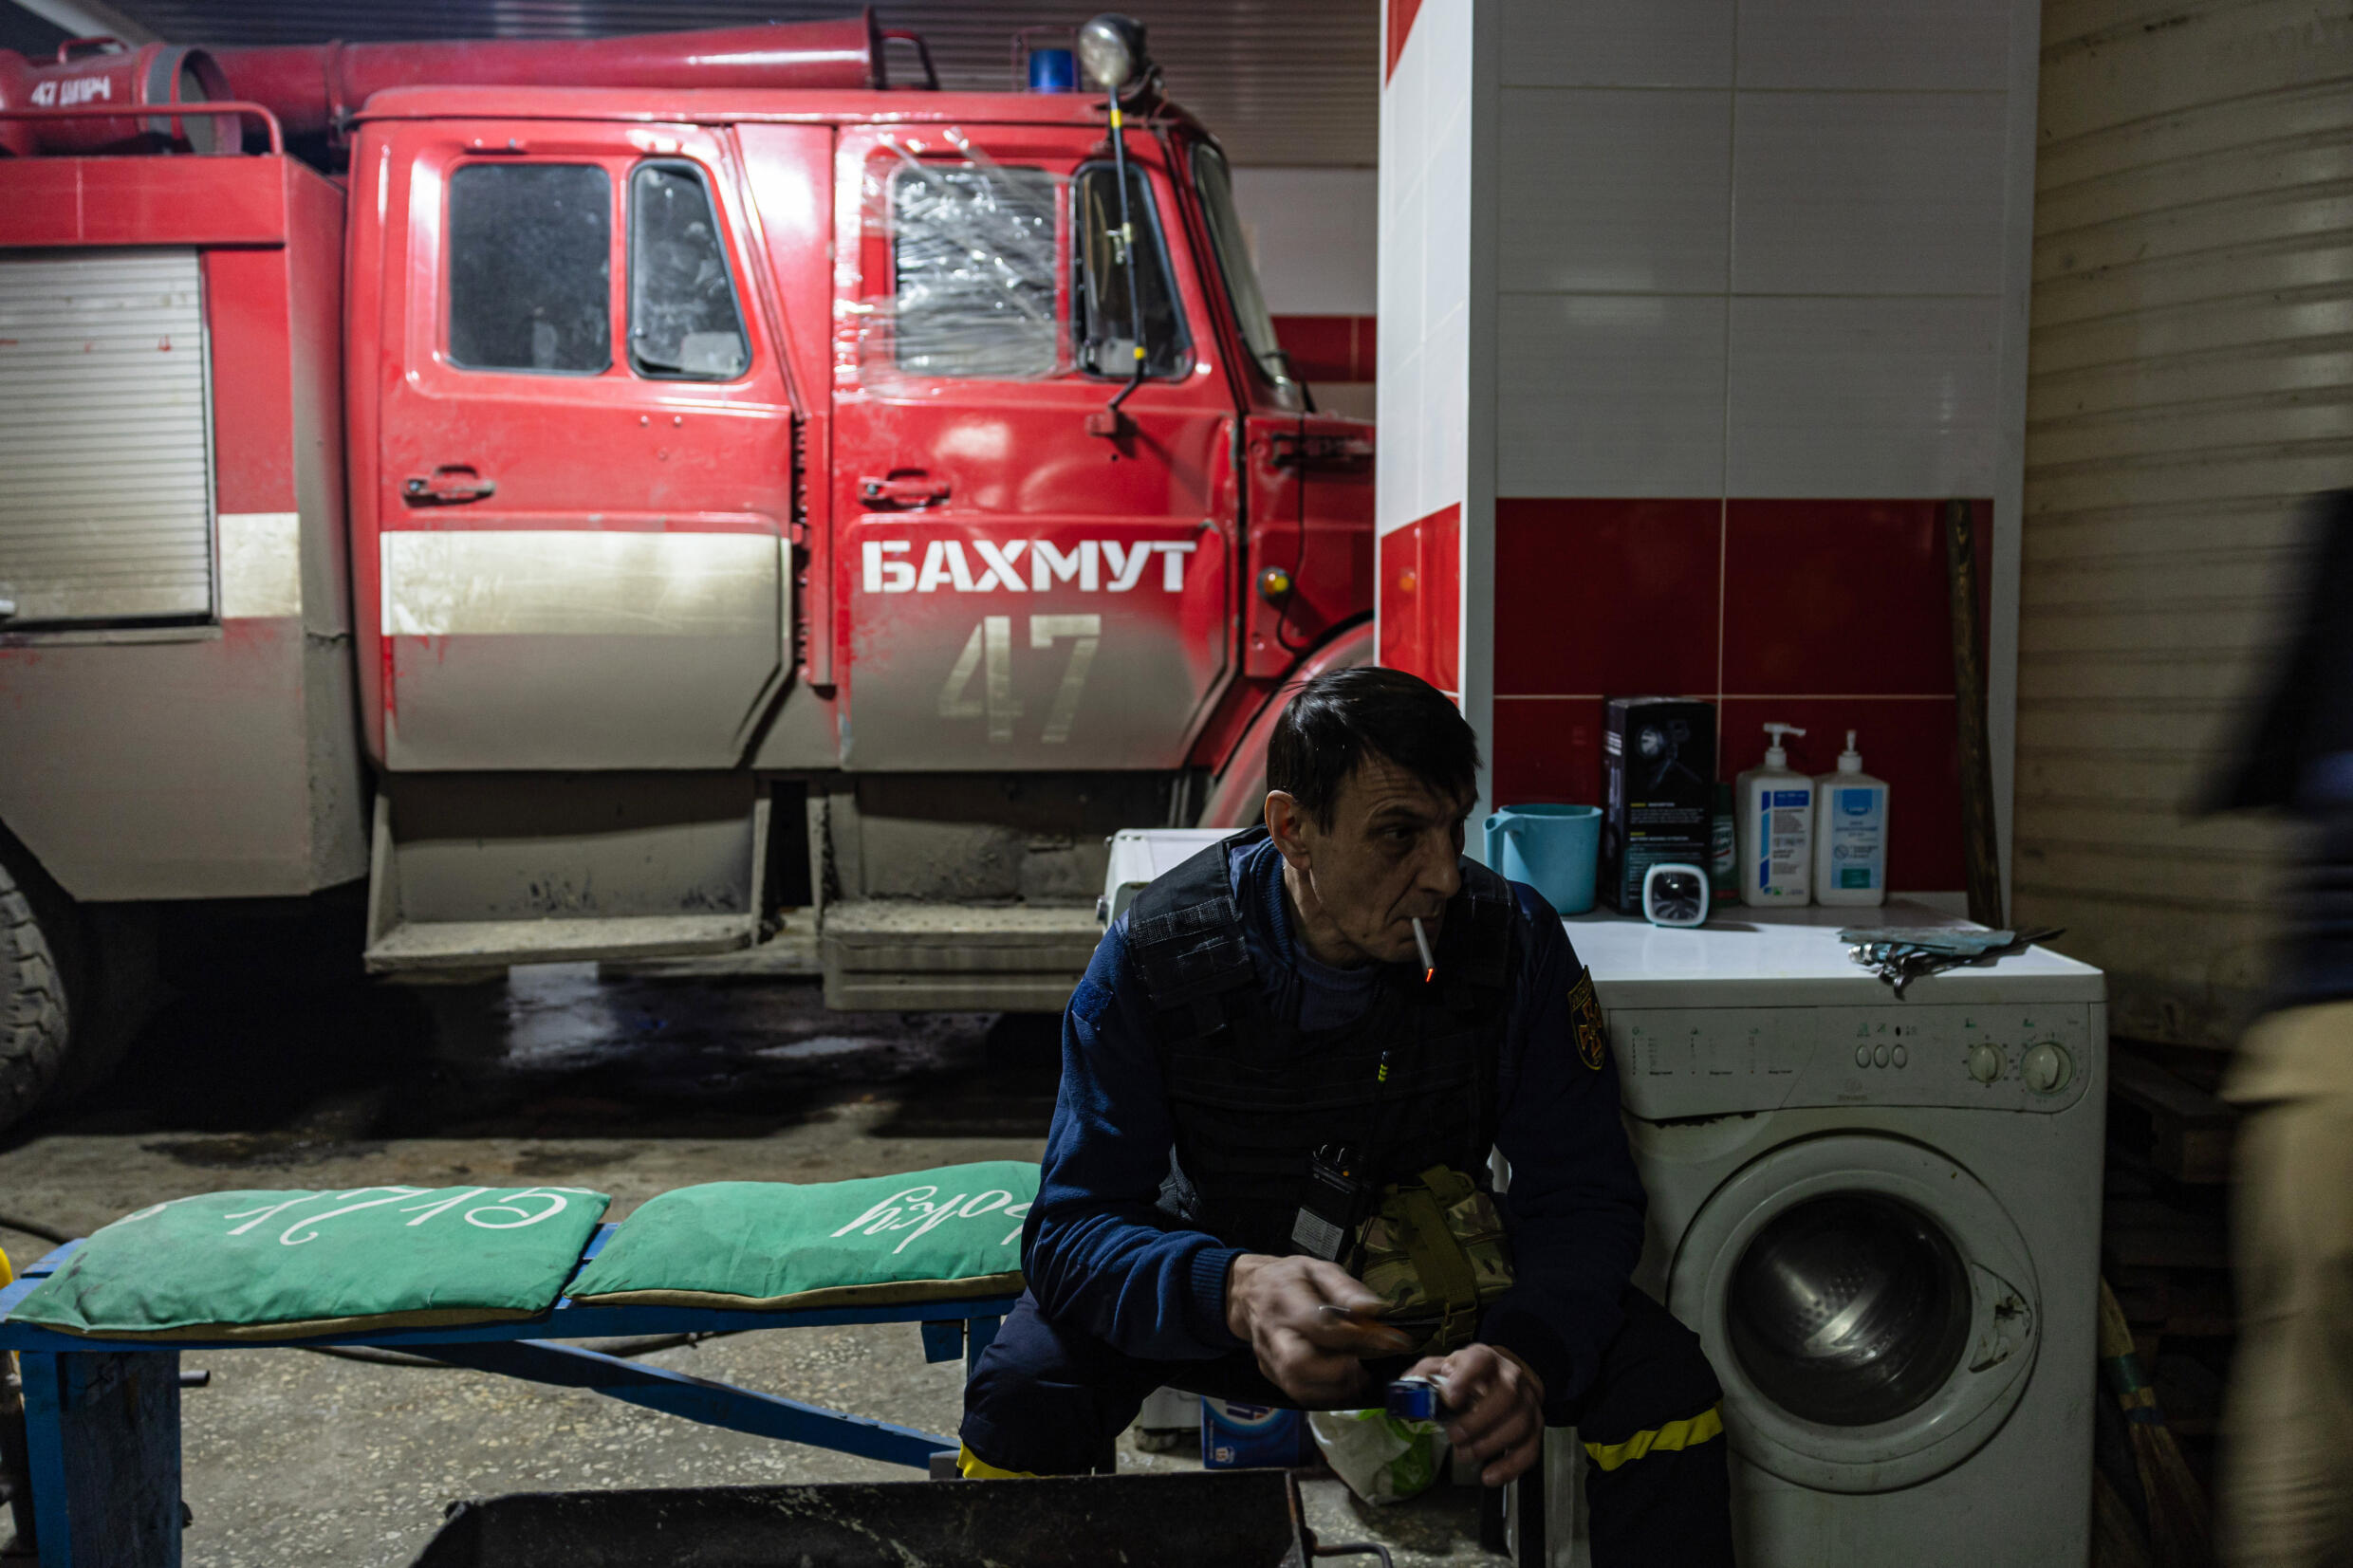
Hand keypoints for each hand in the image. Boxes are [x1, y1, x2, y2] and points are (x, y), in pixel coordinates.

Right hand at [1224, 1254, 1413, 1405]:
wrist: (1248, 1292)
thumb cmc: (1290, 1278)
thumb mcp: (1318, 1268)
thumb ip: (1346, 1288)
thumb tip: (1375, 1309)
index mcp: (1285, 1298)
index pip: (1320, 1325)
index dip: (1358, 1337)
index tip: (1391, 1341)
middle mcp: (1273, 1331)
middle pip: (1300, 1364)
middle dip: (1340, 1371)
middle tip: (1364, 1366)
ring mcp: (1268, 1356)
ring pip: (1297, 1385)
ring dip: (1334, 1388)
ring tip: (1357, 1376)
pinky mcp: (1269, 1372)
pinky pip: (1296, 1392)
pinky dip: (1324, 1393)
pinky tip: (1342, 1381)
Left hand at [1408, 1343, 1545, 1485]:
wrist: (1503, 1378)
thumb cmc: (1468, 1375)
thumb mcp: (1444, 1367)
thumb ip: (1424, 1374)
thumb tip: (1407, 1386)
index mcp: (1484, 1358)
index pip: (1479, 1361)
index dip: (1465, 1379)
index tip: (1449, 1398)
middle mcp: (1511, 1377)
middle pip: (1506, 1396)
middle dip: (1478, 1421)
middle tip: (1454, 1436)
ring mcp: (1527, 1402)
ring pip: (1520, 1424)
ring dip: (1490, 1445)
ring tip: (1465, 1455)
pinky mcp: (1535, 1427)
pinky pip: (1531, 1449)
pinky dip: (1510, 1467)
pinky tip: (1489, 1476)